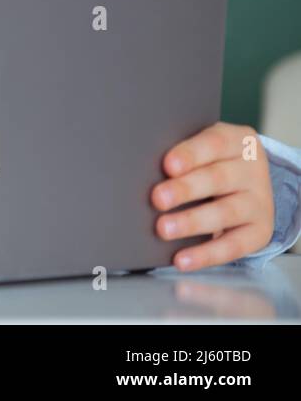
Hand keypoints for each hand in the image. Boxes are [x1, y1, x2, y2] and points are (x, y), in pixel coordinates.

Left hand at [151, 121, 274, 270]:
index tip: (168, 165)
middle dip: (185, 189)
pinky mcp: (260, 231)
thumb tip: (139, 169)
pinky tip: (182, 259)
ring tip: (163, 229)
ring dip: (192, 222)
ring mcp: (260, 202)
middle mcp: (253, 170)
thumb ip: (180, 155)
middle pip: (218, 178)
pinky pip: (234, 246)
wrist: (246, 183)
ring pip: (226, 212)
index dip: (190, 154)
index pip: (214, 143)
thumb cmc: (209, 161)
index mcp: (238, 141)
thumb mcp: (201, 149)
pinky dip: (206, 254)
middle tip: (157, 198)